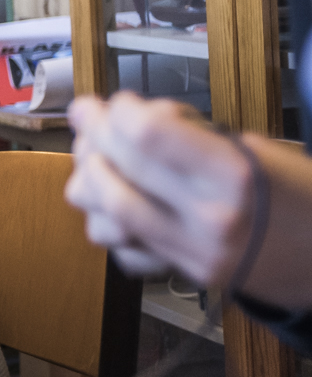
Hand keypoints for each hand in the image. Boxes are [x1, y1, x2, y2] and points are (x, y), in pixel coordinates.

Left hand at [67, 92, 311, 307]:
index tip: (122, 102)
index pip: (148, 135)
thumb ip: (201, 138)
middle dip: (93, 135)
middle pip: (121, 172)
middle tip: (86, 115)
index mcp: (234, 175)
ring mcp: (197, 252)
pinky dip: (108, 224)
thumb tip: (141, 121)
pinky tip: (113, 203)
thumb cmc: (309, 197)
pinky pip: (127, 251)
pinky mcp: (191, 273)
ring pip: (110, 217)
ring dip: (90, 181)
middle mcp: (210, 217)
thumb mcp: (268, 150)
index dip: (123, 111)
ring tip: (93, 157)